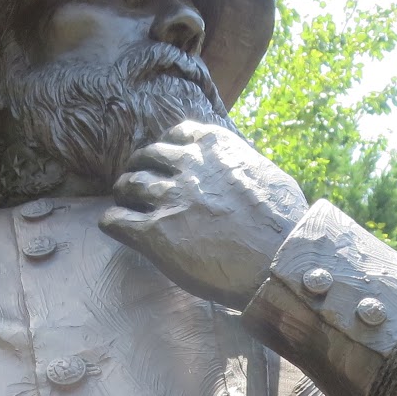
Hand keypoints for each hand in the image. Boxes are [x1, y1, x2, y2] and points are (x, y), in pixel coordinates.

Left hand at [100, 121, 307, 308]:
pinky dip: (112, 222)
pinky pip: (115, 220)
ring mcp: (168, 198)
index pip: (176, 134)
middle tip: (138, 185)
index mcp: (214, 147)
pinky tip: (116, 228)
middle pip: (146, 158)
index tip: (166, 163)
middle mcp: (187, 166)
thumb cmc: (283, 224)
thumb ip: (242, 167)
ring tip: (125, 204)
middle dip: (140, 169)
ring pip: (128, 185)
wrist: (277, 261)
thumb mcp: (267, 176)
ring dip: (124, 194)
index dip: (167, 150)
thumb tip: (240, 174)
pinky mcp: (155, 233)